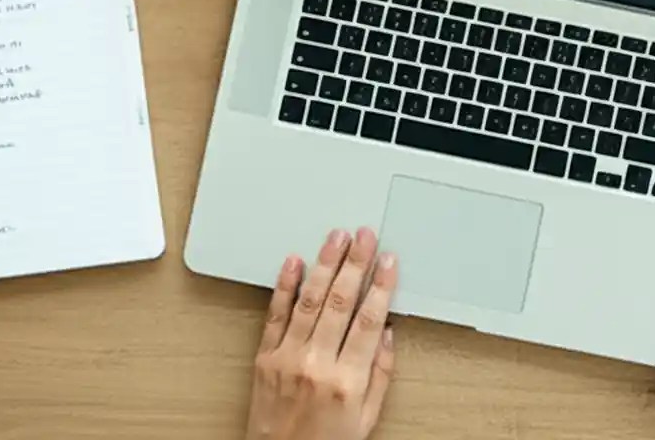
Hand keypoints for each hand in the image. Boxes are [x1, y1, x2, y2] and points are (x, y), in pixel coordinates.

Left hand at [245, 228, 398, 439]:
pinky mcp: (265, 358)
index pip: (368, 320)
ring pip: (309, 301)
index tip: (389, 261)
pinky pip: (275, 315)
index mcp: (347, 381)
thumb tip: (385, 332)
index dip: (381, 286)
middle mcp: (316, 364)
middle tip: (364, 236)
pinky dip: (284, 286)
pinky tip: (293, 262)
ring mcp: (287, 358)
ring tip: (335, 238)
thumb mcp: (367, 419)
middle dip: (355, 263)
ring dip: (324, 264)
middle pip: (341, 302)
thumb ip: (379, 374)